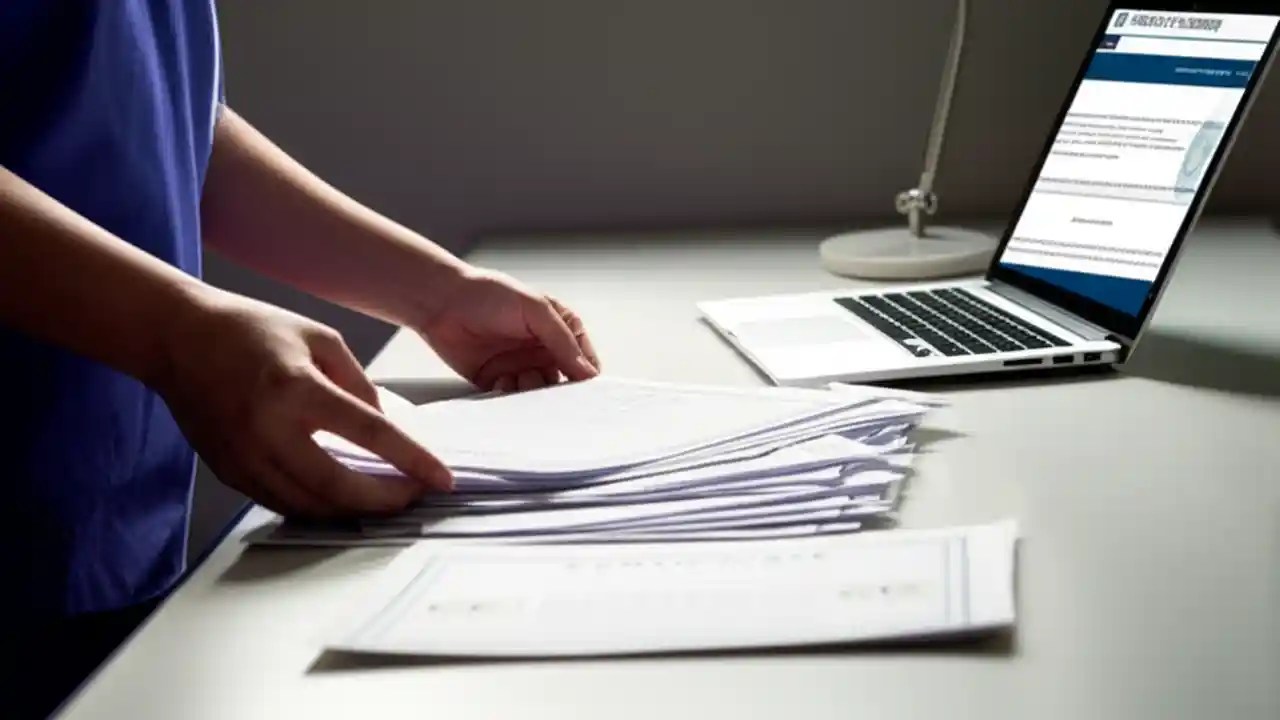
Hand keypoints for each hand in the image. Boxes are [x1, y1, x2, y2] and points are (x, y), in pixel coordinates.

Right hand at [153, 288, 452, 518]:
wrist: (178, 339)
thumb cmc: (251, 330)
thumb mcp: (320, 338)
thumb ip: (359, 384)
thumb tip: (384, 429)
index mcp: (297, 389)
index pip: (370, 435)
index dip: (412, 460)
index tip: (441, 478)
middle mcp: (268, 430)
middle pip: (339, 486)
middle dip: (385, 499)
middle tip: (415, 496)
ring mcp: (244, 458)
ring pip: (310, 506)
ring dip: (354, 510)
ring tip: (384, 499)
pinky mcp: (229, 472)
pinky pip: (282, 504)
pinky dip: (318, 507)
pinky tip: (343, 499)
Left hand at [417, 267, 600, 391]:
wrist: (442, 301)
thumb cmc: (489, 293)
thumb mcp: (536, 309)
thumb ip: (563, 340)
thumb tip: (587, 372)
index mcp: (558, 329)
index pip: (583, 361)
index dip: (585, 377)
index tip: (583, 391)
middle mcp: (541, 350)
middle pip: (562, 383)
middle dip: (555, 389)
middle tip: (542, 382)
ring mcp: (520, 366)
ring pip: (537, 393)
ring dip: (530, 391)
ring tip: (516, 376)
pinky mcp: (496, 381)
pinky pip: (510, 398)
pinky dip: (508, 395)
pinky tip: (498, 380)